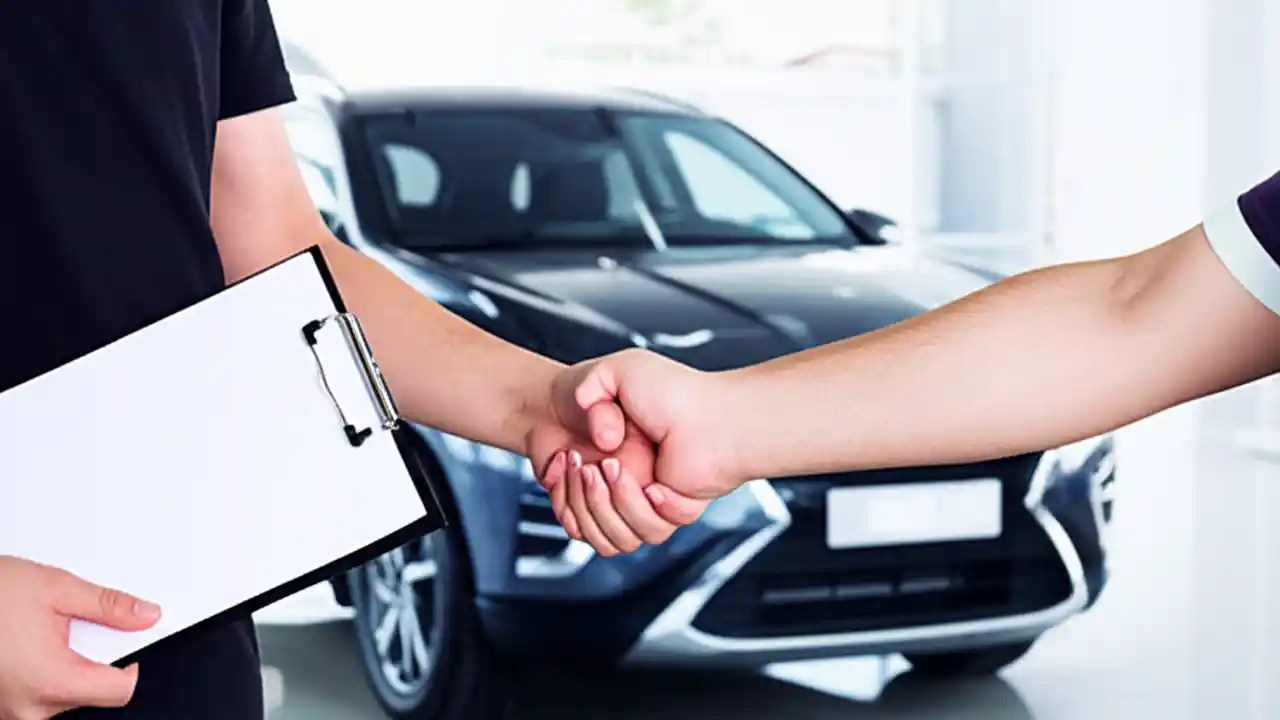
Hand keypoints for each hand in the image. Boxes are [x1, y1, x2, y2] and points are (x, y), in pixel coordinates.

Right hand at [0, 556, 160, 719]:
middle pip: (89, 694)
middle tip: (71, 629)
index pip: (119, 691)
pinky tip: (25, 650)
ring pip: (60, 696)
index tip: (136, 647)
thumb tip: (146, 615)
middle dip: (91, 660)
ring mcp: (7, 712)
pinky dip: (38, 675)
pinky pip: (33, 698)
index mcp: (50, 681)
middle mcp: (27, 708)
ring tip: (38, 637)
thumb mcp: (56, 588)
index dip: (135, 666)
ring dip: (62, 668)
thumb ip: (109, 606)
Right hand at [541, 350, 745, 553]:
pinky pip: (642, 534)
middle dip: (579, 494)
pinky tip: (653, 485)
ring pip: (610, 534)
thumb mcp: (622, 369)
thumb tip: (586, 424)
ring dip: (605, 503)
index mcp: (612, 452)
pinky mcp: (669, 513)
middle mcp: (627, 477)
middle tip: (585, 465)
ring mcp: (647, 497)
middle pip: (583, 518)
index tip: (561, 461)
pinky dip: (640, 510)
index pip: (569, 493)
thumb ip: (592, 385)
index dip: (560, 486)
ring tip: (613, 469)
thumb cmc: (675, 391)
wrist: (711, 417)